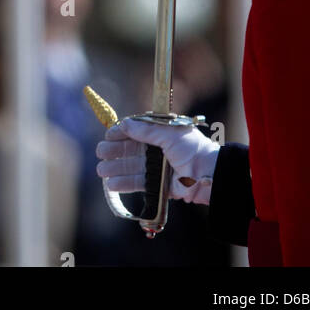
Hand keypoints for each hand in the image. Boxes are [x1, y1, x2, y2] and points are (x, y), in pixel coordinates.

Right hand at [96, 116, 219, 204]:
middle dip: (114, 151)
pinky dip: (124, 184)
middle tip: (101, 153)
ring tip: (101, 170)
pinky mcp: (157, 184)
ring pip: (131, 166)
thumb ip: (145, 129)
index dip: (121, 132)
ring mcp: (156, 167)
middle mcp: (156, 149)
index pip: (135, 130)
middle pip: (130, 149)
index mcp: (159, 133)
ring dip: (115, 168)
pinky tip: (111, 184)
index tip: (108, 134)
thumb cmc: (191, 148)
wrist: (207, 174)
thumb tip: (124, 124)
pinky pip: (137, 183)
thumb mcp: (168, 133)